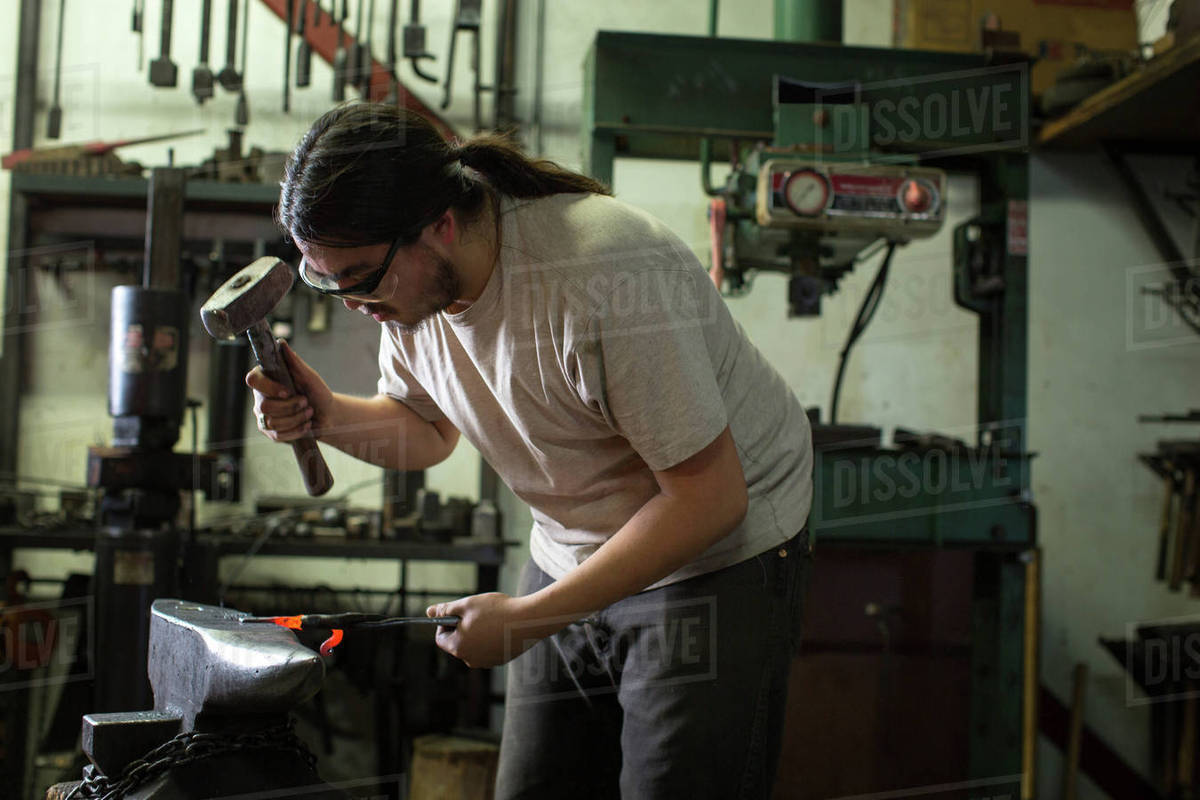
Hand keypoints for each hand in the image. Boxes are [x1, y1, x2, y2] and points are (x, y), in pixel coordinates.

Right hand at [245, 340, 332, 441]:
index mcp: (267, 379)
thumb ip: (295, 362)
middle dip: (291, 407)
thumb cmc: (318, 393)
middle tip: (306, 403)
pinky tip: (306, 424)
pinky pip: (277, 435)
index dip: (269, 387)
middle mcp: (260, 397)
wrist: (328, 415)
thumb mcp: (310, 377)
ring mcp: (263, 416)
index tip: (288, 391)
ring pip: (272, 422)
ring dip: (296, 418)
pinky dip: (296, 430)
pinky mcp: (270, 432)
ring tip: (309, 413)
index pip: (252, 380)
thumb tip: (281, 343)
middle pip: (265, 406)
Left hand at [428, 593, 547, 668]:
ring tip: (492, 618)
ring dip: (477, 632)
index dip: (446, 622)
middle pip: (458, 642)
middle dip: (463, 627)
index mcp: (458, 647)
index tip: (458, 612)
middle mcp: (471, 659)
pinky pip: (489, 648)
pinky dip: (491, 638)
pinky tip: (502, 626)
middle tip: (477, 612)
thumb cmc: (497, 610)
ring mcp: (487, 662)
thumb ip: (446, 609)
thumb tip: (429, 612)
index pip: (441, 638)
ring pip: (474, 645)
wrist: (529, 620)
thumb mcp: (467, 604)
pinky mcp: (501, 660)